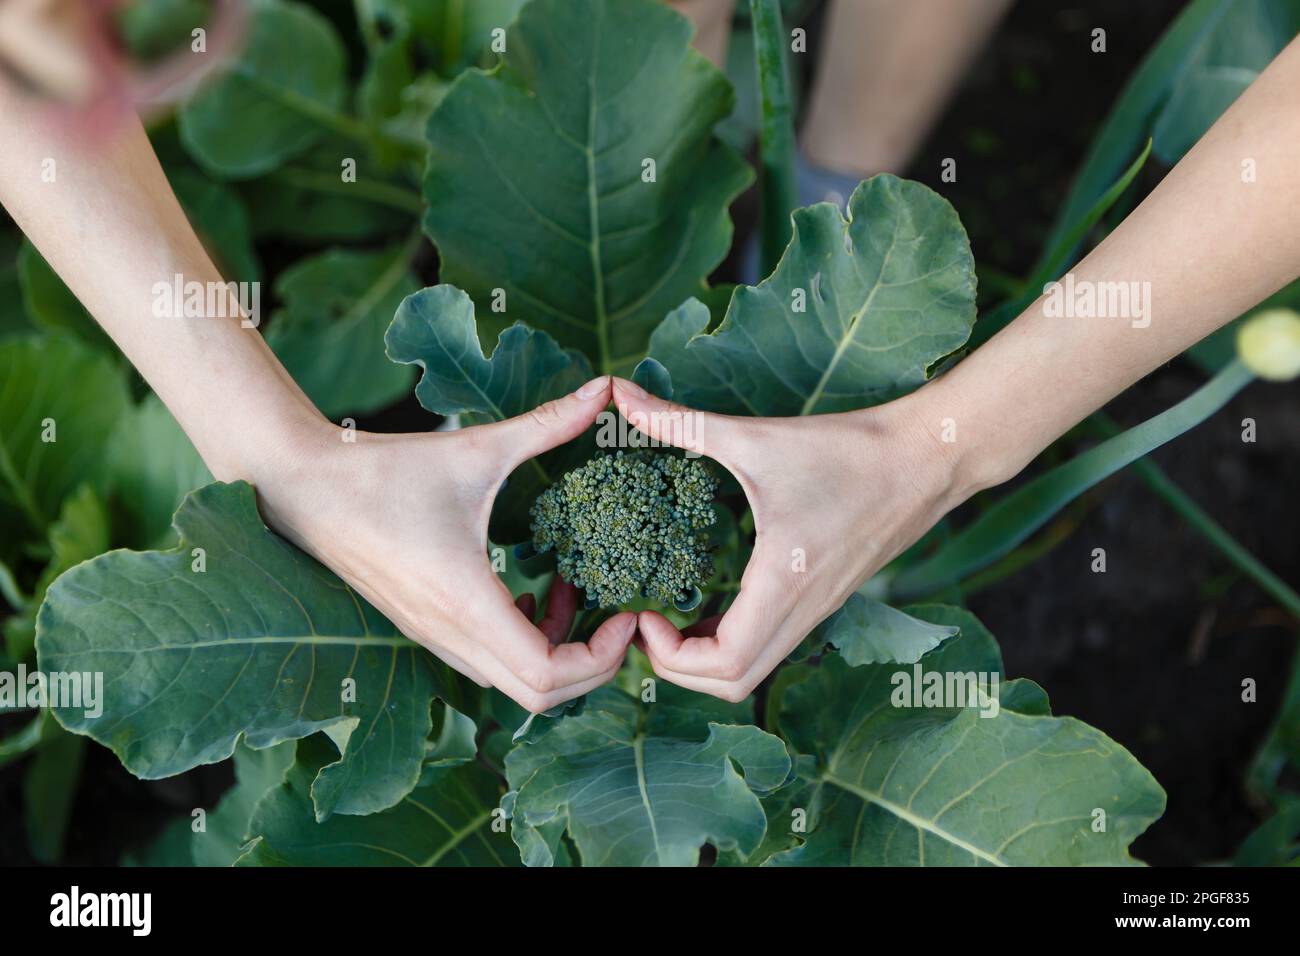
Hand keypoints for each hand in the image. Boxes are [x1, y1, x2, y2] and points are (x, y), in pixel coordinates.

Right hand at [256, 375, 635, 712]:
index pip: (548, 677)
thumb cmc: (386, 470)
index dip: (601, 658)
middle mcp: (450, 634)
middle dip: (592, 666)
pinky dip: (524, 645)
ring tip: (573, 593)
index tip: (626, 612)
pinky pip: (488, 665)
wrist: (301, 487)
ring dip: (557, 652)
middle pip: (540, 698)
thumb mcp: (476, 447)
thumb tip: (605, 387)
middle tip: (616, 615)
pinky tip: (530, 593)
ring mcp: (434, 638)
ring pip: (513, 686)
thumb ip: (546, 424)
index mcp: (467, 602)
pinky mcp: (425, 629)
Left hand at [610, 376, 974, 701]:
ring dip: (705, 660)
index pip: (723, 666)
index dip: (671, 656)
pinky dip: (732, 641)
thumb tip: (619, 392)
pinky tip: (709, 602)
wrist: (931, 456)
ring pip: (754, 672)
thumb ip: (682, 420)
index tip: (642, 613)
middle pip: (734, 685)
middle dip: (678, 669)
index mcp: (783, 586)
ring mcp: (817, 610)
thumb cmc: (849, 450)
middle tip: (645, 623)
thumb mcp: (756, 436)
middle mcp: (802, 611)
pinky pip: (771, 645)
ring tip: (668, 617)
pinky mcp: (824, 598)